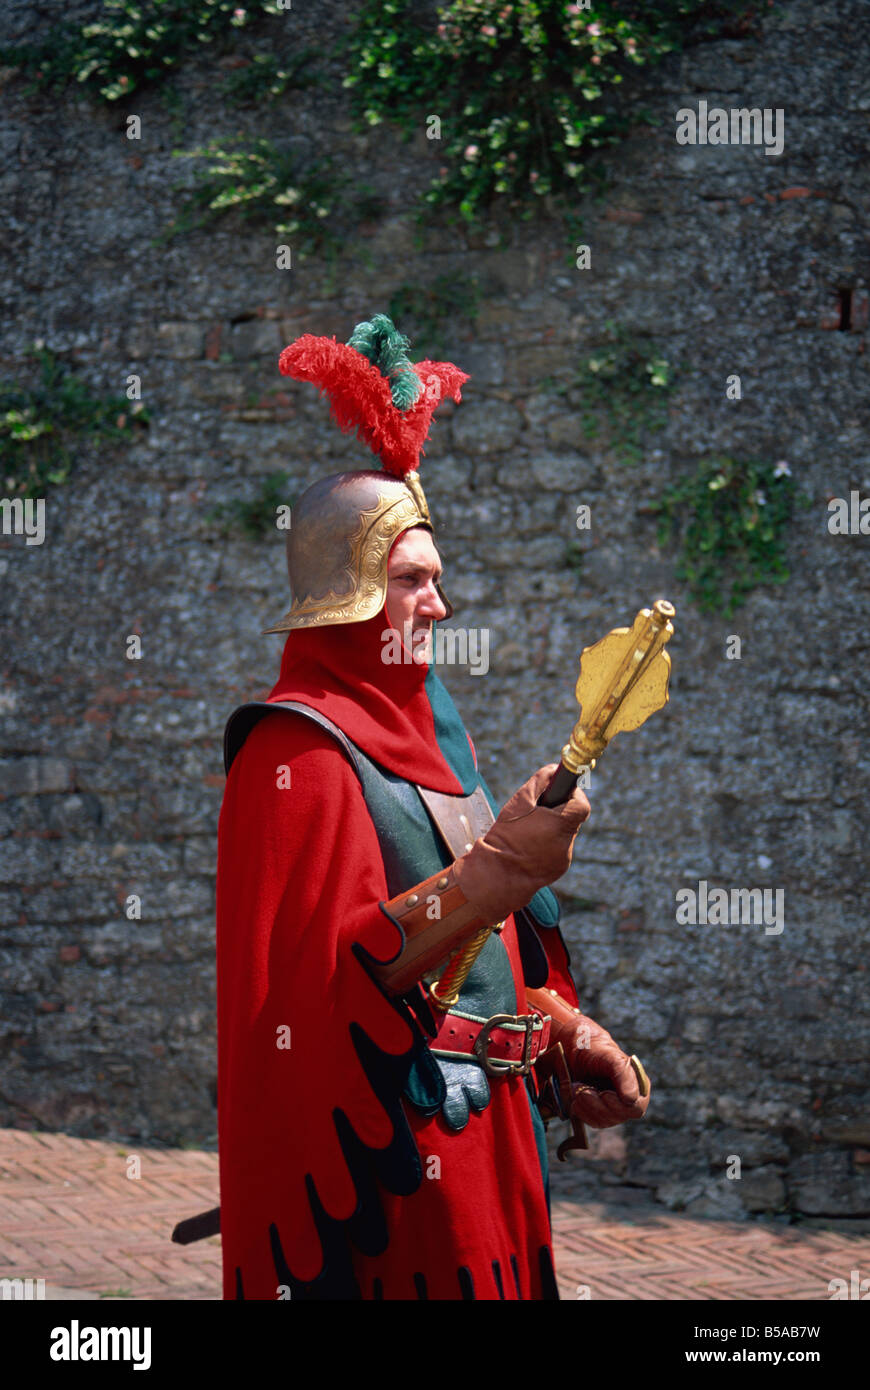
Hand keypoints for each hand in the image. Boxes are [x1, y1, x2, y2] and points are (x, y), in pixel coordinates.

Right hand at [453, 764, 589, 924]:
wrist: (496, 874)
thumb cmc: (505, 837)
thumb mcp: (519, 802)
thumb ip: (540, 781)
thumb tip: (554, 769)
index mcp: (560, 825)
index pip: (582, 805)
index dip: (573, 795)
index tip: (560, 791)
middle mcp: (566, 843)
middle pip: (571, 819)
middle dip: (557, 812)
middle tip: (537, 811)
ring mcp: (564, 858)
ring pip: (563, 834)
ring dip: (551, 829)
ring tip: (528, 831)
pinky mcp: (558, 869)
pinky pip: (557, 849)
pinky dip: (547, 844)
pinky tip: (528, 847)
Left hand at [527, 986, 649, 1129]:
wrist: (570, 1048)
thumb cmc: (593, 1049)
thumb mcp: (610, 1056)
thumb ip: (624, 1074)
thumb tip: (631, 1099)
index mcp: (638, 1085)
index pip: (636, 1108)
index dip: (618, 1105)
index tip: (603, 1094)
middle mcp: (628, 1099)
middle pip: (618, 1117)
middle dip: (597, 1104)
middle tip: (583, 1088)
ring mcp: (613, 1108)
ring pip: (603, 1121)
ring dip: (586, 1106)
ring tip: (578, 1088)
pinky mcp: (597, 1113)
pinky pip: (592, 1122)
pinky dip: (581, 1111)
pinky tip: (576, 1097)